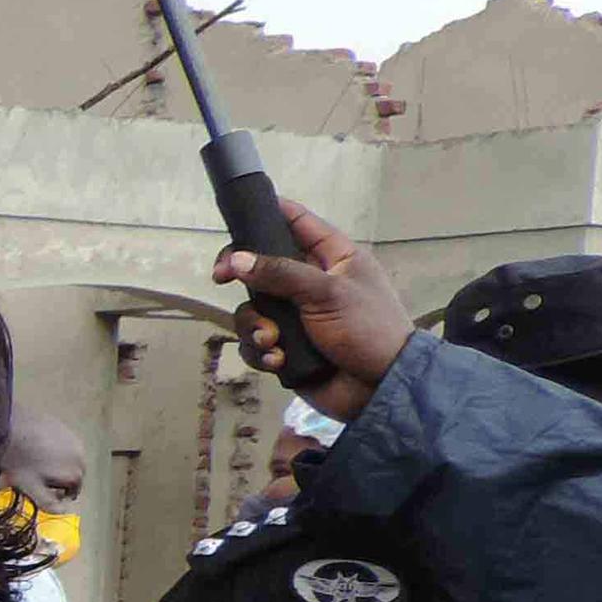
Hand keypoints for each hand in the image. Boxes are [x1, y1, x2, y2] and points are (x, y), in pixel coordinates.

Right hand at [219, 199, 406, 420]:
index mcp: (334, 257)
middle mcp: (312, 282)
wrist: (380, 388)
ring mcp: (298, 316)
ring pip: (253, 309)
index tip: (236, 218)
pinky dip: (262, 352)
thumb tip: (236, 259)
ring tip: (272, 340)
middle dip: (241, 274)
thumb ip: (280, 273)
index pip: (298, 222)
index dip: (268, 213)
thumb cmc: (368, 329)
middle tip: (221, 277)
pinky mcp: (287, 346)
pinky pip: (256, 342)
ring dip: (254, 326)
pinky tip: (279, 360)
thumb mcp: (327, 293)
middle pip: (262, 266)